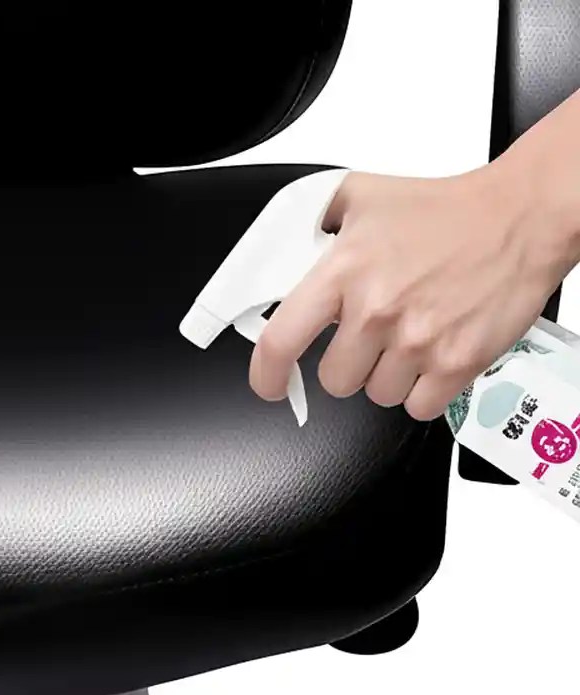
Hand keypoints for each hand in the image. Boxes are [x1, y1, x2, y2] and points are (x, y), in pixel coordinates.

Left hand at [250, 167, 573, 420]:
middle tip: (369, 336)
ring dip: (387, 375)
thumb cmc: (443, 209)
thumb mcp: (360, 196)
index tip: (269, 384)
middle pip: (335, 380)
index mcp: (343, 271)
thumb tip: (283, 246)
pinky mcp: (457, 363)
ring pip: (377, 394)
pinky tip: (432, 356)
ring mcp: (418, 341)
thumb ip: (313, 220)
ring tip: (408, 336)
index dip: (267, 374)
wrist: (518, 217)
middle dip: (347, 364)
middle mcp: (376, 310)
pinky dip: (423, 391)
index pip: (282, 341)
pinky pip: (419, 407)